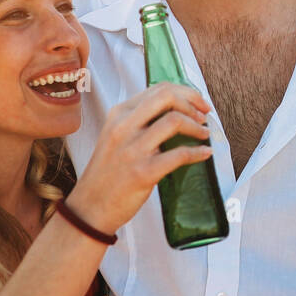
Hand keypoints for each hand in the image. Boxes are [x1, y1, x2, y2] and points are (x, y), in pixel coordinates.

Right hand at [65, 83, 213, 234]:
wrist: (91, 206)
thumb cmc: (108, 171)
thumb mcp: (116, 136)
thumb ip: (139, 120)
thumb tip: (175, 109)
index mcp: (119, 114)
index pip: (158, 89)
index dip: (186, 93)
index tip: (199, 104)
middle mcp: (124, 127)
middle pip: (167, 97)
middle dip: (193, 103)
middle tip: (204, 116)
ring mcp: (133, 149)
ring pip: (174, 121)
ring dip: (197, 127)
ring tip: (204, 135)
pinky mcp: (143, 172)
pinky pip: (179, 155)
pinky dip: (198, 152)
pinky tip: (204, 153)